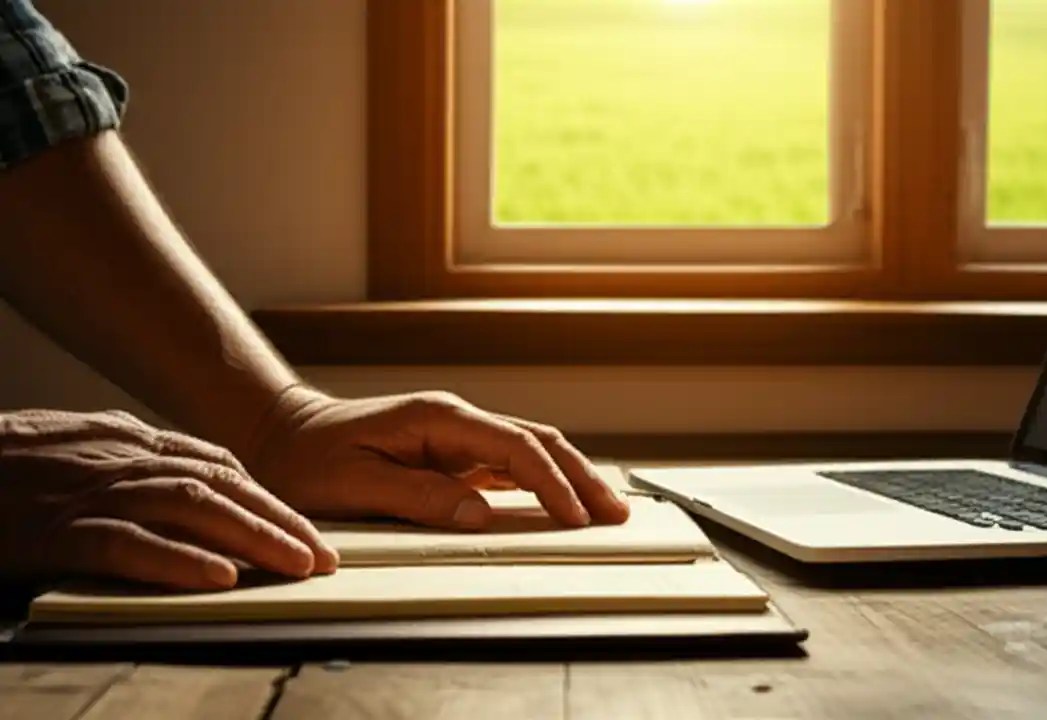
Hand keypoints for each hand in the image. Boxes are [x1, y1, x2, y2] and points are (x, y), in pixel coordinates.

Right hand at [0, 410, 338, 589]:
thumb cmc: (4, 467)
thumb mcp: (77, 450)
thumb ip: (133, 462)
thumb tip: (193, 481)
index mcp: (126, 439)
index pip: (217, 465)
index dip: (267, 497)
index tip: (305, 526)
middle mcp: (118, 458)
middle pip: (219, 484)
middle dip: (279, 519)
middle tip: (325, 554)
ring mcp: (87, 492)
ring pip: (190, 507)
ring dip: (252, 536)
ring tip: (296, 565)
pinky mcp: (53, 532)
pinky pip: (126, 544)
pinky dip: (176, 561)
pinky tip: (218, 578)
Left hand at [247, 388, 630, 530]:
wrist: (283, 436)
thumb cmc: (308, 459)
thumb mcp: (353, 484)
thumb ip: (418, 497)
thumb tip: (480, 515)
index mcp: (439, 418)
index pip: (514, 447)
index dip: (551, 482)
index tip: (575, 516)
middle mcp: (456, 421)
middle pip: (538, 441)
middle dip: (580, 476)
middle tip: (616, 511)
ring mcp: (458, 435)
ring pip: (532, 451)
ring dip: (570, 477)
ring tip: (605, 508)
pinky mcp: (454, 454)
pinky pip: (511, 466)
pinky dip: (544, 483)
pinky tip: (564, 503)